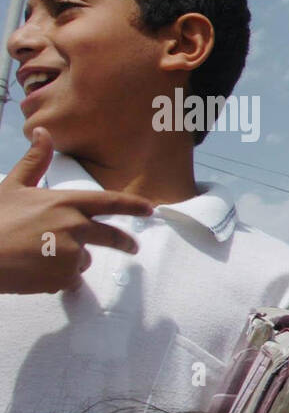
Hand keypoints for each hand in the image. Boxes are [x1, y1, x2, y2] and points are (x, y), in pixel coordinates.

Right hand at [0, 128, 152, 293]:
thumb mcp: (12, 186)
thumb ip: (35, 163)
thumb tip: (43, 132)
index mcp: (65, 202)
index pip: (109, 202)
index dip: (132, 205)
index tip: (150, 209)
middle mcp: (74, 226)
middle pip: (111, 236)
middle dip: (125, 243)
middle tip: (132, 248)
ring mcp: (71, 252)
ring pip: (84, 260)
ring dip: (69, 262)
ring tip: (39, 256)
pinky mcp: (64, 276)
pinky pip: (70, 280)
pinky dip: (57, 279)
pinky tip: (36, 272)